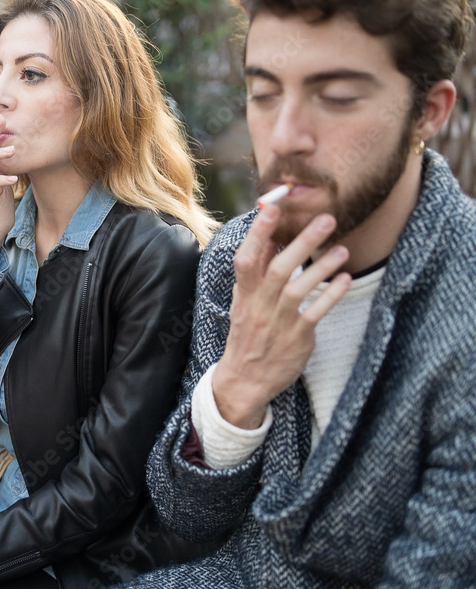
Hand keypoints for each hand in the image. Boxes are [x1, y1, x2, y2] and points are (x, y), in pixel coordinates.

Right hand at [212, 207, 350, 428]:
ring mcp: (278, 322)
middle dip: (302, 242)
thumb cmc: (247, 334)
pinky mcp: (296, 338)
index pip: (246, 259)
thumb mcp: (244, 302)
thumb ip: (257, 272)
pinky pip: (315, 313)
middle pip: (279, 269)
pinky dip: (330, 295)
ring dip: (322, 267)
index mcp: (244, 294)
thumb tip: (268, 238)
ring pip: (299, 290)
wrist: (245, 380)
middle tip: (327, 219)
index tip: (271, 208)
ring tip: (343, 249)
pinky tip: (344, 279)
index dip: (258, 233)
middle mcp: (259, 306)